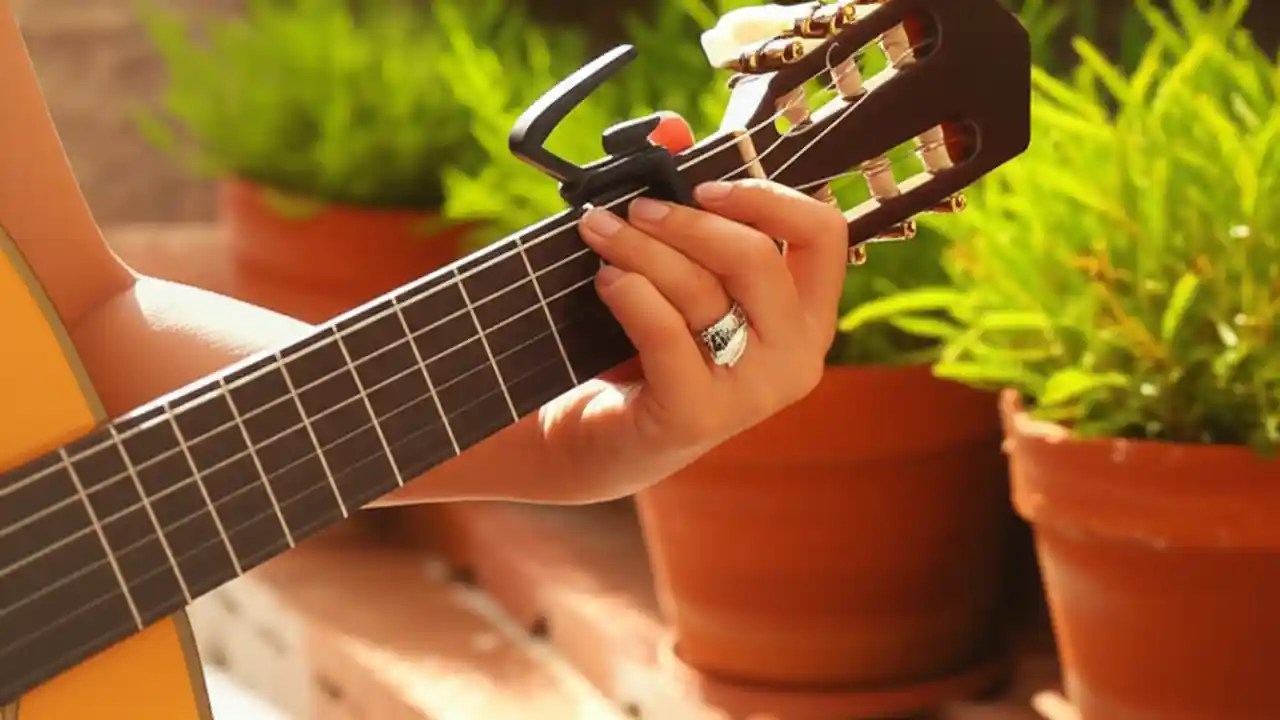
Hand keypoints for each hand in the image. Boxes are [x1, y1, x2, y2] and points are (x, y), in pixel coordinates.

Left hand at [538, 178, 848, 500]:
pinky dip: (629, 293)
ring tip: (599, 232)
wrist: (606, 438)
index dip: (769, 196)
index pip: (825, 234)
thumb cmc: (652, 346)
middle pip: (756, 257)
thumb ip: (686, 201)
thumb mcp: (681, 272)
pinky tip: (606, 280)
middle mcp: (796, 359)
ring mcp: (752, 394)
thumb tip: (672, 130)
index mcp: (807, 317)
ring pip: (701, 290)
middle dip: (686, 221)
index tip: (707, 187)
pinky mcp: (698, 417)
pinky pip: (665, 332)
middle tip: (634, 209)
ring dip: (639, 247)